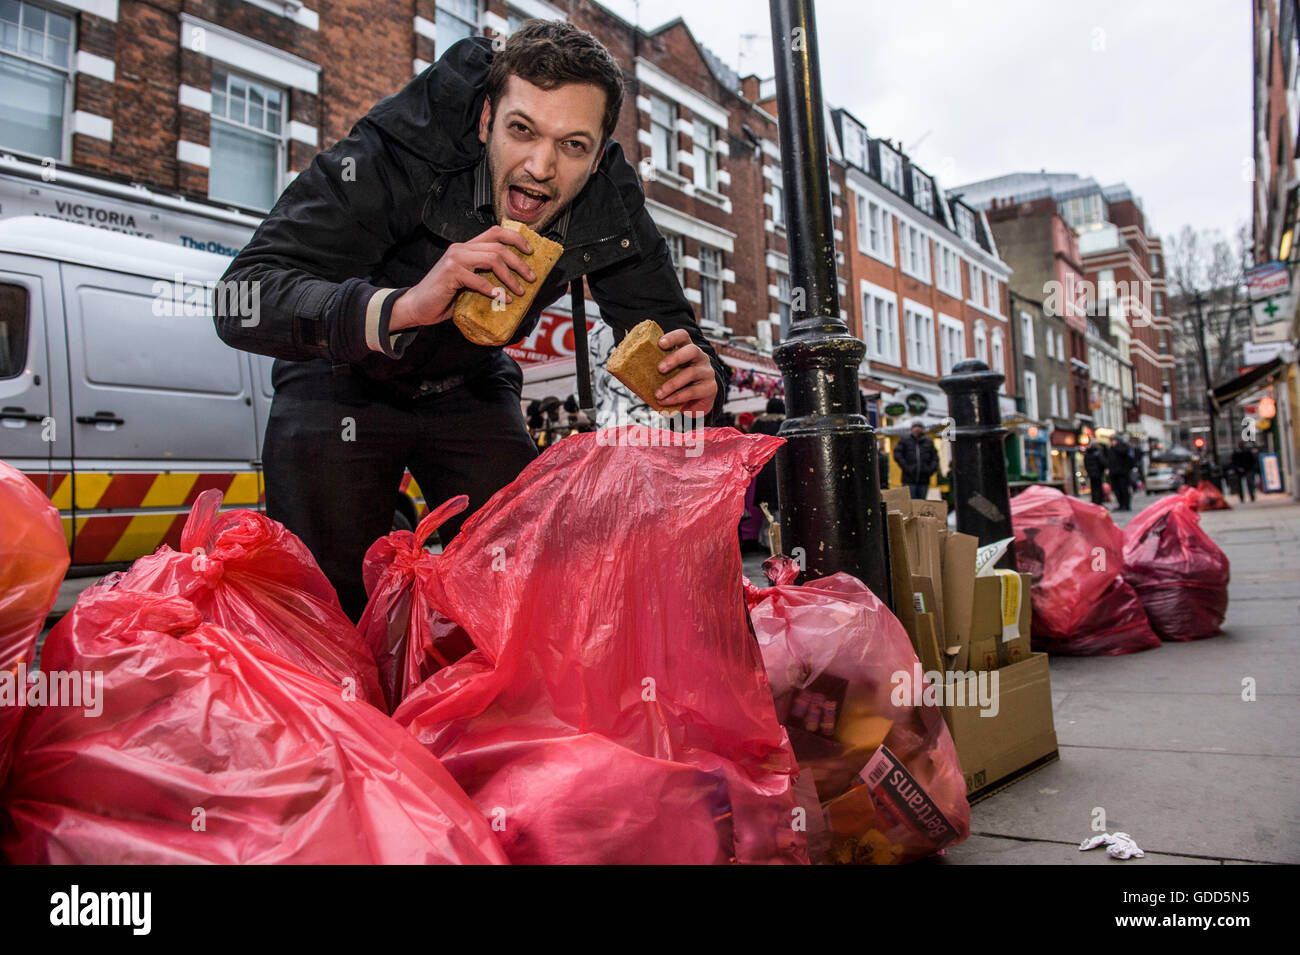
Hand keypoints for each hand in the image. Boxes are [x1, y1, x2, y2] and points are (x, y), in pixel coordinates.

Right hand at [390, 225, 536, 331]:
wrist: (418, 306)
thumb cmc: (444, 296)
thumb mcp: (468, 283)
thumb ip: (485, 276)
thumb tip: (515, 283)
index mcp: (467, 248)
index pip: (495, 232)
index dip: (516, 238)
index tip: (530, 251)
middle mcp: (461, 249)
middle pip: (499, 247)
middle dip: (520, 263)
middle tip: (531, 278)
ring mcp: (455, 259)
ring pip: (492, 259)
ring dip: (510, 277)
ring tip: (520, 291)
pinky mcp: (451, 273)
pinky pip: (479, 280)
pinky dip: (494, 291)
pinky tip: (503, 299)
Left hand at [655, 328, 718, 414]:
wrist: (696, 405)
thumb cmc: (678, 386)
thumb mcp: (668, 376)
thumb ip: (656, 371)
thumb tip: (629, 373)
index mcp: (687, 350)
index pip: (683, 336)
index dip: (673, 337)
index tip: (660, 343)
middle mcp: (700, 358)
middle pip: (691, 350)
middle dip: (674, 358)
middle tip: (659, 369)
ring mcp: (707, 372)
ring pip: (691, 372)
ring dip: (672, 384)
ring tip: (658, 394)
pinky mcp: (710, 388)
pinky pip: (693, 391)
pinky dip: (677, 397)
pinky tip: (666, 401)